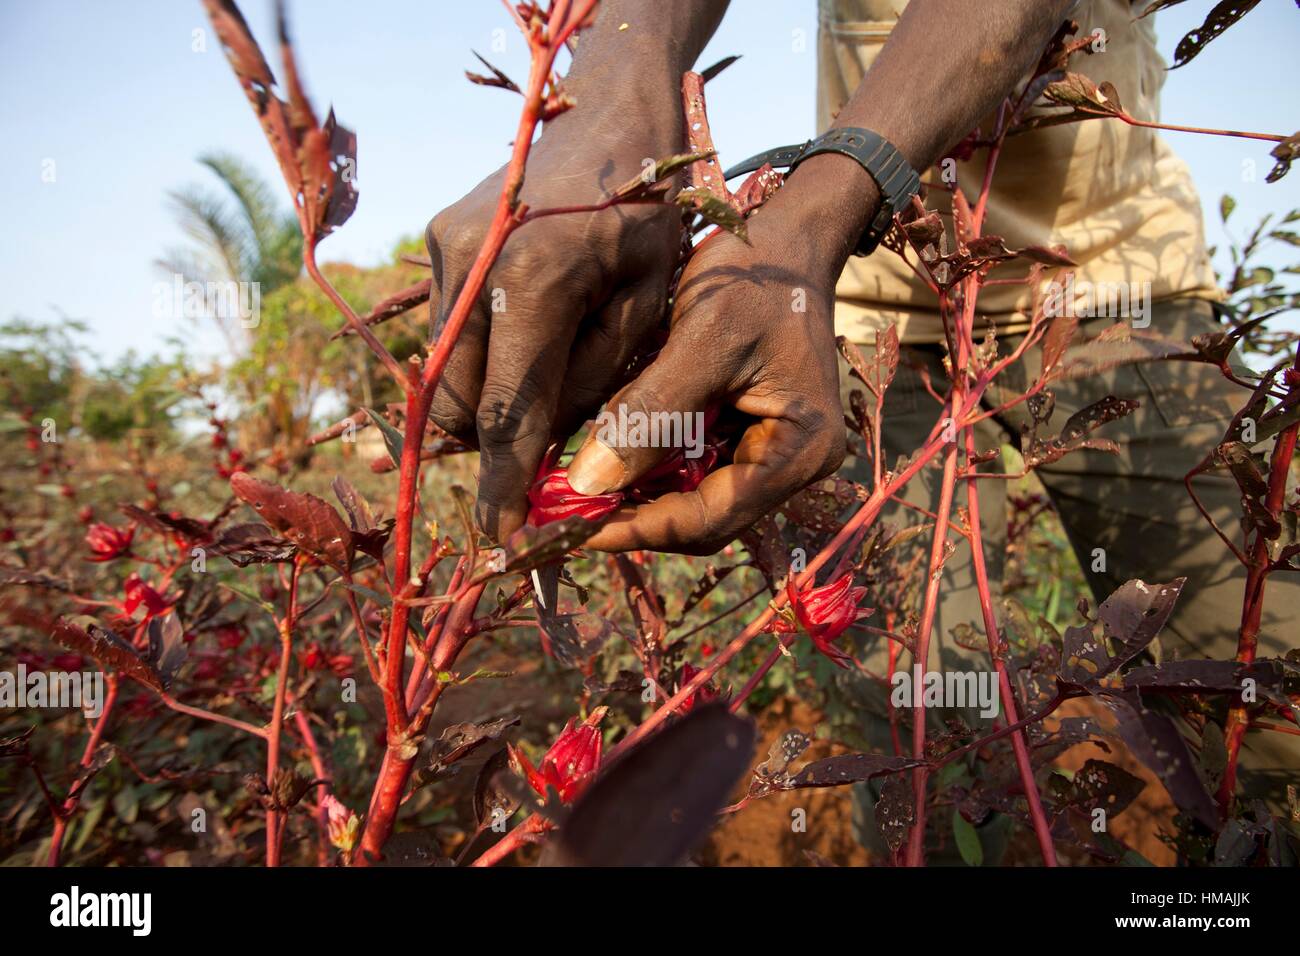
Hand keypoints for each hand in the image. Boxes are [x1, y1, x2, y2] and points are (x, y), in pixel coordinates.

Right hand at [424, 101, 681, 540]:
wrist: (610, 107)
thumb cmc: (650, 208)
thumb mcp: (651, 302)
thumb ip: (598, 384)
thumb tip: (554, 456)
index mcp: (531, 282)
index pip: (505, 416)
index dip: (504, 485)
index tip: (504, 539)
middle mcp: (468, 267)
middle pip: (456, 407)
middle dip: (490, 451)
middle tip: (533, 479)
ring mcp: (442, 250)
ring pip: (441, 376)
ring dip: (481, 409)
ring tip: (541, 402)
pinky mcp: (437, 240)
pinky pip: (447, 335)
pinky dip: (478, 365)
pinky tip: (524, 351)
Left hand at [568, 180, 856, 554]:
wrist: (789, 239)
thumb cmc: (753, 275)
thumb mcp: (702, 338)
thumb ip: (651, 412)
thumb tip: (590, 485)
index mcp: (801, 449)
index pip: (710, 519)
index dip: (636, 529)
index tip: (569, 528)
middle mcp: (796, 466)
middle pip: (703, 522)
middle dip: (630, 518)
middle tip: (559, 512)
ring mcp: (775, 456)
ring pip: (693, 503)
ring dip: (634, 497)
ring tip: (571, 488)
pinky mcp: (750, 439)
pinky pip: (694, 472)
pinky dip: (649, 468)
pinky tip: (606, 455)